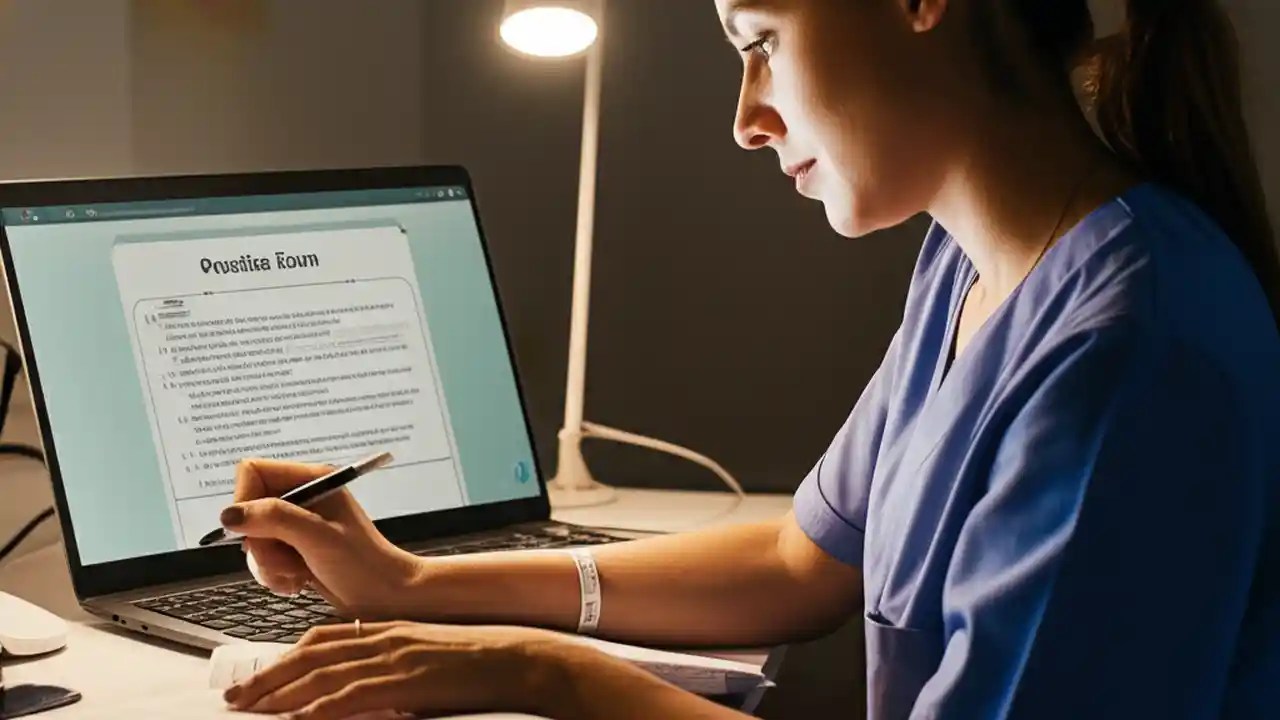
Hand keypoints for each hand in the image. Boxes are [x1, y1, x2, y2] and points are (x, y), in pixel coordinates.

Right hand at [221, 459, 426, 618]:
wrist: (385, 597)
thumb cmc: (361, 564)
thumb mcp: (317, 537)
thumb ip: (275, 519)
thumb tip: (228, 515)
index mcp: (311, 479)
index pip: (252, 471)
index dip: (244, 501)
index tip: (253, 532)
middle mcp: (302, 496)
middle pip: (248, 508)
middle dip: (260, 543)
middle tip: (285, 560)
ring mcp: (297, 523)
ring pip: (253, 537)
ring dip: (268, 563)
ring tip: (296, 575)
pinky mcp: (295, 547)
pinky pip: (263, 557)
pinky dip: (274, 574)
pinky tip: (297, 582)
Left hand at [221, 621, 572, 718]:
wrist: (518, 658)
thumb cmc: (481, 665)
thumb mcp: (428, 661)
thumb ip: (393, 674)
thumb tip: (365, 698)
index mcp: (388, 630)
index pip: (323, 638)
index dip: (285, 657)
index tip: (260, 675)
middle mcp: (384, 638)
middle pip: (310, 654)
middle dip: (269, 676)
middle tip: (236, 696)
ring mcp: (393, 658)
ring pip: (321, 674)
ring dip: (280, 694)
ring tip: (249, 709)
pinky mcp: (405, 681)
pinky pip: (350, 695)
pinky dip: (319, 708)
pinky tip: (297, 719)